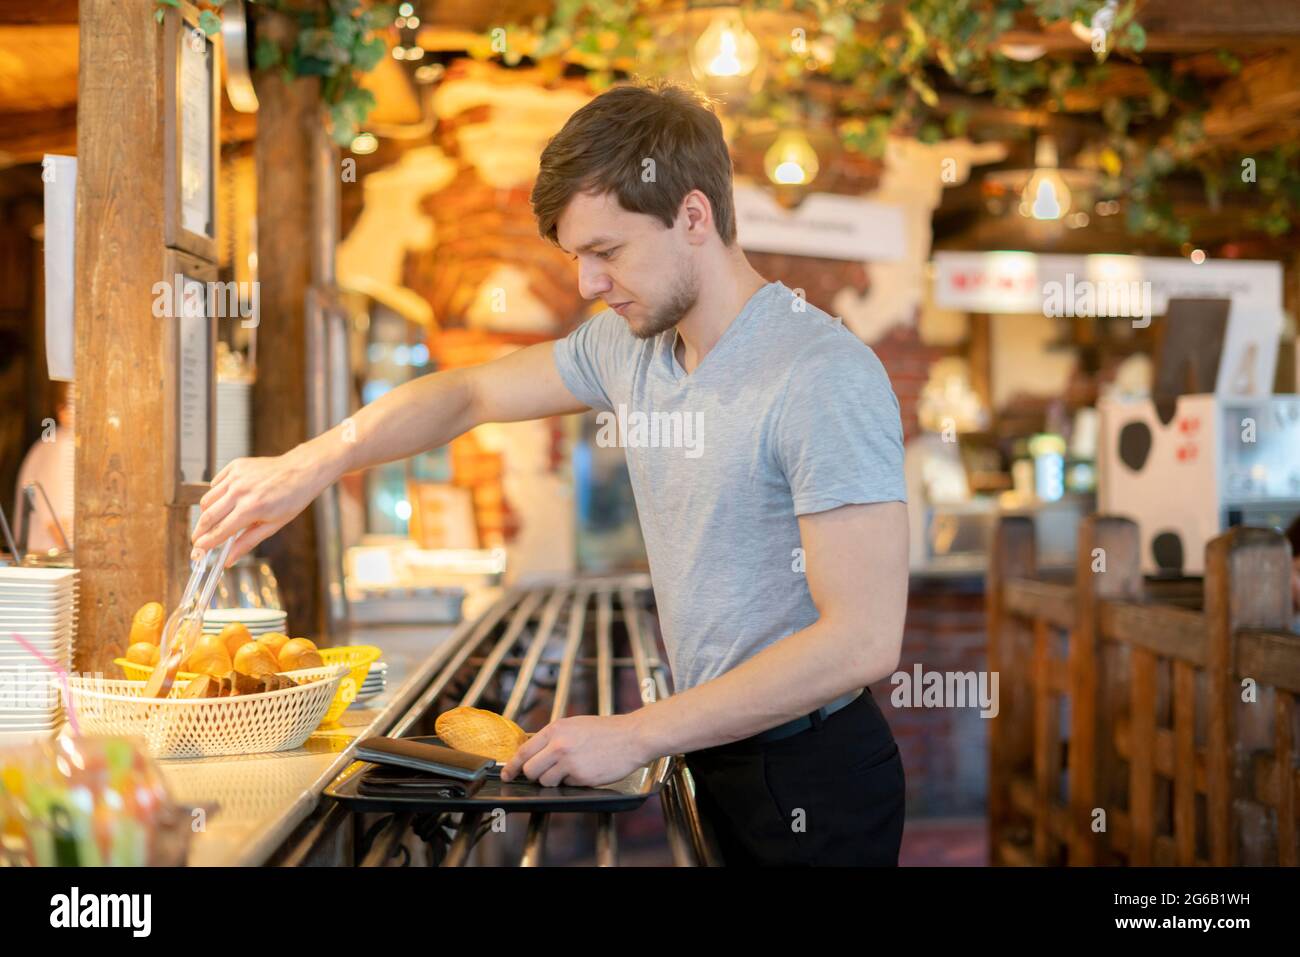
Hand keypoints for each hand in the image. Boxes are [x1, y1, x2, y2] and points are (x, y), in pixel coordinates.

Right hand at [190, 444, 333, 564]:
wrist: (301, 470)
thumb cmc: (292, 498)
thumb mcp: (274, 525)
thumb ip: (247, 542)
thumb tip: (228, 560)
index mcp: (251, 508)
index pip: (219, 531)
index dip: (205, 543)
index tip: (198, 551)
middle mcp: (240, 491)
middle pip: (207, 516)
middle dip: (199, 531)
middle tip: (197, 540)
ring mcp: (236, 476)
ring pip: (207, 500)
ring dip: (207, 514)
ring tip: (215, 521)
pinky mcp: (235, 466)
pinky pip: (215, 484)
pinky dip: (216, 495)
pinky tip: (227, 501)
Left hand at [500, 713, 651, 787]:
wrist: (631, 737)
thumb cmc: (605, 731)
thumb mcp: (574, 725)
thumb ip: (553, 737)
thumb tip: (533, 752)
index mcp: (555, 729)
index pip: (524, 751)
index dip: (512, 766)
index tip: (507, 775)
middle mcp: (559, 745)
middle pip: (530, 770)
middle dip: (535, 775)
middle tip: (545, 773)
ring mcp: (569, 762)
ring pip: (546, 781)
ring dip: (555, 780)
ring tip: (573, 768)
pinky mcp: (581, 777)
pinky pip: (567, 785)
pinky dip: (573, 782)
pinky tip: (586, 770)